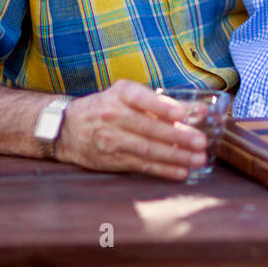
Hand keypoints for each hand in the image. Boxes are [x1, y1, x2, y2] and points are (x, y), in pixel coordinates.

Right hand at [57, 79, 209, 180]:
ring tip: (198, 159)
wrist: (67, 129)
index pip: (141, 98)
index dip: (161, 107)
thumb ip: (161, 102)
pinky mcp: (114, 159)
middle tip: (201, 141)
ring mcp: (112, 140)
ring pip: (147, 149)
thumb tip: (199, 110)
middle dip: (178, 137)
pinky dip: (163, 170)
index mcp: (120, 94)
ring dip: (176, 156)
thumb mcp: (126, 95)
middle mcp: (114, 116)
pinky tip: (181, 172)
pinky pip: (142, 165)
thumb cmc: (107, 107)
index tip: (181, 114)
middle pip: (149, 128)